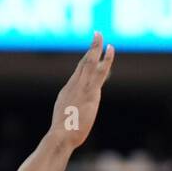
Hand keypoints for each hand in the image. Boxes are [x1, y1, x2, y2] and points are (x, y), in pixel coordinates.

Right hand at [50, 32, 114, 149]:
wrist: (60, 135)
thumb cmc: (61, 136)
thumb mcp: (63, 123)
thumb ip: (68, 118)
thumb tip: (68, 124)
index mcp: (66, 93)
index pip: (77, 74)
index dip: (85, 62)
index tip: (91, 54)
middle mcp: (73, 86)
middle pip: (82, 63)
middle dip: (90, 49)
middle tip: (96, 35)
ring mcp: (82, 87)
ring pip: (89, 62)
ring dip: (95, 47)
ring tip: (99, 34)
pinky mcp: (91, 92)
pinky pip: (100, 71)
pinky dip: (105, 59)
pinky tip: (110, 49)